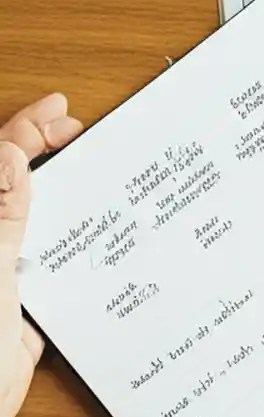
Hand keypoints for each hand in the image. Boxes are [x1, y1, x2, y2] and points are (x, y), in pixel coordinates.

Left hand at [0, 95, 82, 416]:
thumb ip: (2, 212)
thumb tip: (11, 151)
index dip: (25, 129)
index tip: (62, 108)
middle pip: (14, 183)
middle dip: (43, 149)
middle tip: (78, 129)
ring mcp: (5, 274)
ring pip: (36, 219)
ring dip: (64, 193)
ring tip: (94, 166)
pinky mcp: (25, 308)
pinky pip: (55, 265)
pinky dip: (76, 245)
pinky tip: (101, 234)